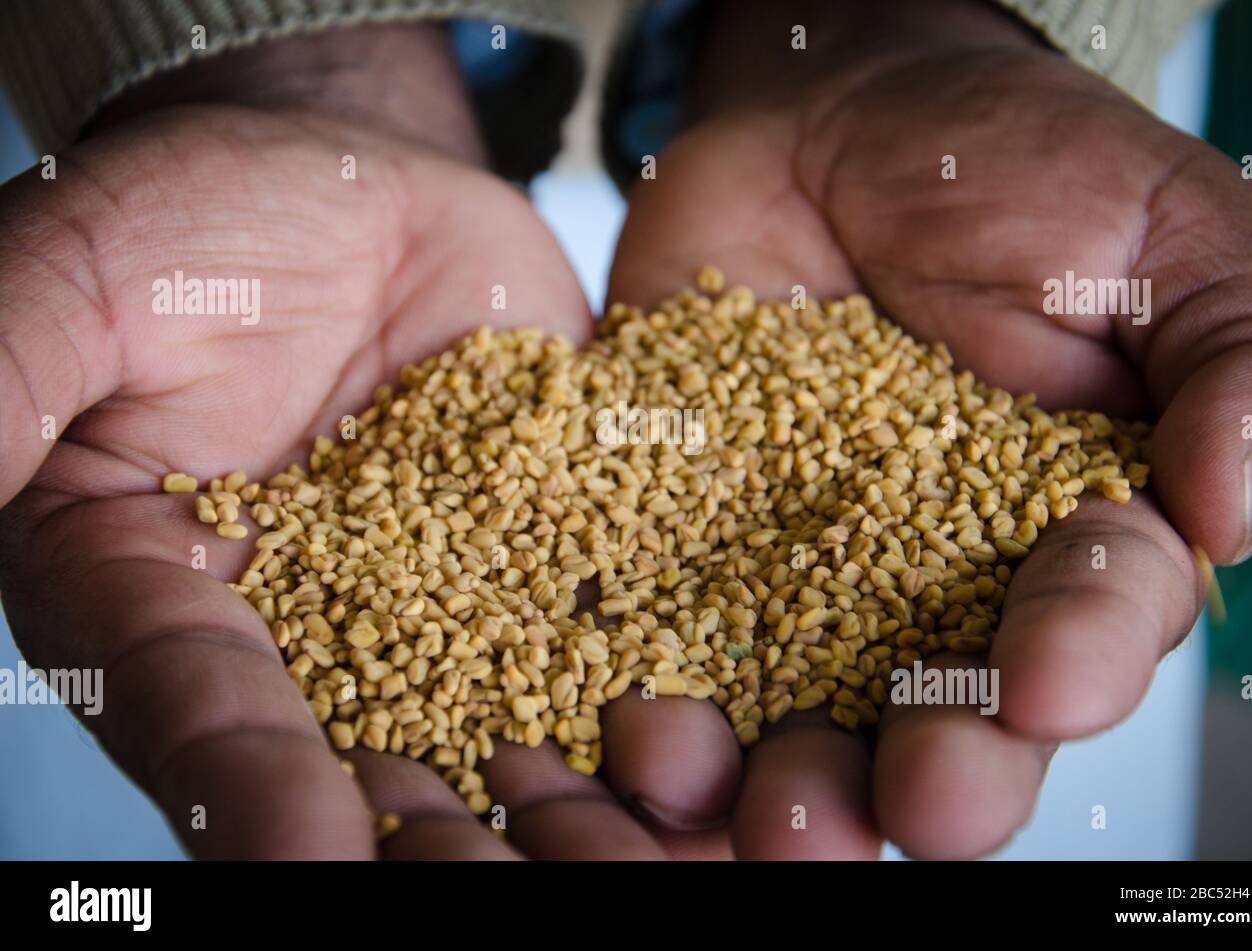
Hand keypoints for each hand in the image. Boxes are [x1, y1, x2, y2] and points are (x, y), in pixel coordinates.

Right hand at [0, 25, 725, 858]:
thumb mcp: (77, 283)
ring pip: (497, 741)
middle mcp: (307, 635)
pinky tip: (698, 770)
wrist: (353, 184)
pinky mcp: (547, 558)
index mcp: (163, 594)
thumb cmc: (192, 222)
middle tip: (507, 895)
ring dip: (561, 821)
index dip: (259, 788)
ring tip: (629, 865)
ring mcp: (440, 605)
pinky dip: (649, 713)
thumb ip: (7, 383)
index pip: (209, 710)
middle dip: (436, 849)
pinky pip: (599, 648)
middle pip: (367, 771)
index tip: (317, 857)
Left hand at [607, 0, 1251, 857]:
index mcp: (1073, 531)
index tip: (1043, 684)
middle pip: (949, 709)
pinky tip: (650, 738)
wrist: (838, 121)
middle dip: (941, 768)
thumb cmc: (1027, 172)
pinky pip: (669, 634)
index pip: (1090, 621)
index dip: (1075, 658)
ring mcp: (805, 571)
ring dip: (794, 779)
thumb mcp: (1173, 240)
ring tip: (776, 818)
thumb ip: (1241, 364)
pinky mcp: (690, 539)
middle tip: (920, 806)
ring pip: (805, 709)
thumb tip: (1238, 505)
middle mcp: (941, 582)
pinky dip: (658, 694)